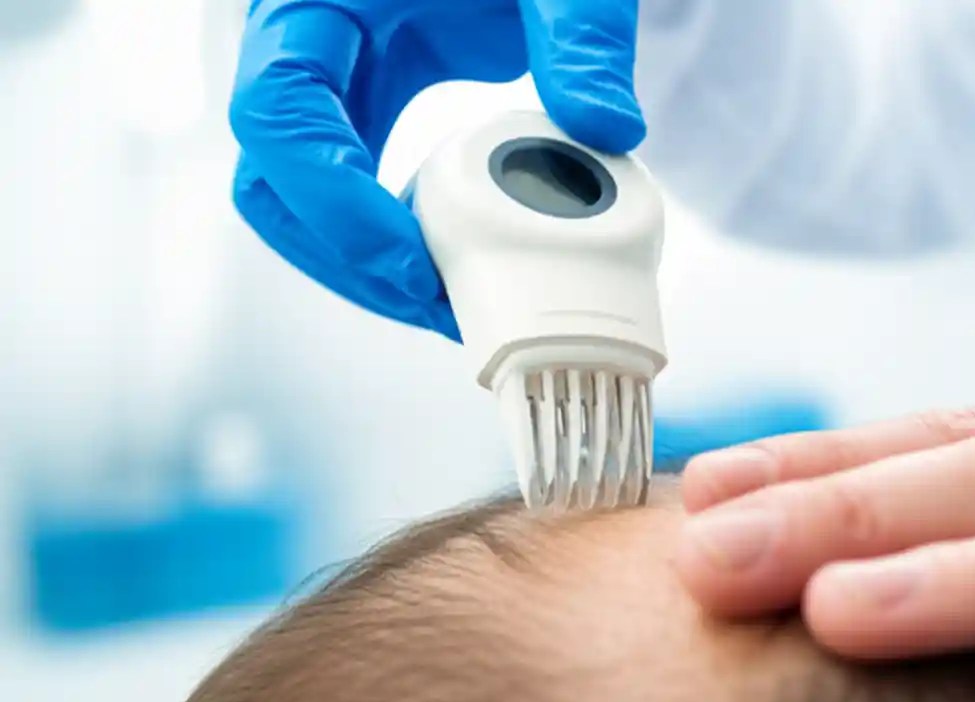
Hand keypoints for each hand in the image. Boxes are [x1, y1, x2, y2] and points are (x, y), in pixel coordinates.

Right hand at [230, 0, 643, 335]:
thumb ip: (581, 32)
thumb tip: (611, 129)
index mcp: (314, 0)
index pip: (278, 115)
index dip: (336, 205)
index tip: (417, 265)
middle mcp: (299, 44)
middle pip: (270, 183)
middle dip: (349, 259)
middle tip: (440, 305)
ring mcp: (324, 79)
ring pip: (296, 201)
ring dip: (364, 265)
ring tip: (453, 301)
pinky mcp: (357, 104)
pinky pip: (341, 188)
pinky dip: (384, 237)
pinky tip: (449, 262)